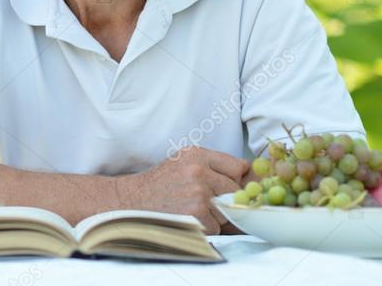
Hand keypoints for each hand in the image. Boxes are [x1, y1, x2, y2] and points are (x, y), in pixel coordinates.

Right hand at [117, 146, 248, 234]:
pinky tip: (186, 219)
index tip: (225, 186)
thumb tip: (250, 182)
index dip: (234, 179)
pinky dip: (204, 228)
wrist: (131, 202)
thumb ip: (212, 167)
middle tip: (201, 200)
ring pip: (226, 211)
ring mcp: (198, 192)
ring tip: (189, 208)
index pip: (238, 166)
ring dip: (213, 216)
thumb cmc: (159, 185)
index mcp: (197, 154)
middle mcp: (199, 170)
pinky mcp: (196, 213)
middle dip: (224, 200)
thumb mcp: (182, 163)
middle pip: (235, 190)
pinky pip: (216, 227)